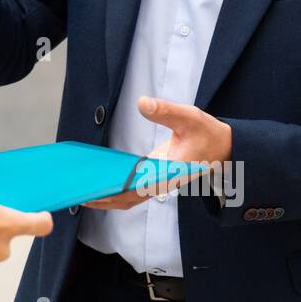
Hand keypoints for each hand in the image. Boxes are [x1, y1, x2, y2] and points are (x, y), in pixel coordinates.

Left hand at [80, 96, 231, 209]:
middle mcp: (161, 182)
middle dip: (103, 198)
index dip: (116, 192)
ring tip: (79, 191)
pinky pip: (130, 190)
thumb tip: (142, 103)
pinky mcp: (153, 178)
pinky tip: (96, 182)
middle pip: (127, 198)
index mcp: (169, 172)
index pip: (138, 188)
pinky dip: (114, 191)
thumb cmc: (206, 133)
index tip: (95, 192)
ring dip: (106, 198)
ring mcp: (156, 183)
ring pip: (127, 198)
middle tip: (76, 193)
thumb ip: (166, 111)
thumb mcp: (190, 117)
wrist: (224, 148)